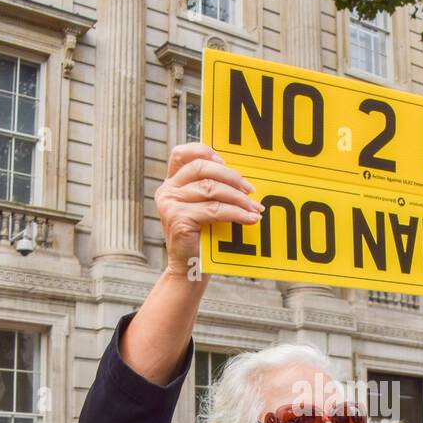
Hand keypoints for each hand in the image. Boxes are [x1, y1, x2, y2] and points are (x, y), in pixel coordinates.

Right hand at [154, 143, 263, 278]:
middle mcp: (167, 191)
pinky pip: (214, 209)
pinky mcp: (179, 218)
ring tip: (255, 208)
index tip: (226, 163)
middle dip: (230, 176)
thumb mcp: (203, 209)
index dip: (205, 151)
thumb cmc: (202, 239)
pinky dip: (236, 213)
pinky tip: (250, 219)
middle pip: (201, 168)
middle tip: (251, 190)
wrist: (190, 270)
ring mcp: (170, 204)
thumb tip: (242, 177)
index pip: (182, 153)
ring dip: (238, 198)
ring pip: (210, 189)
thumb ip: (211, 189)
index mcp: (171, 184)